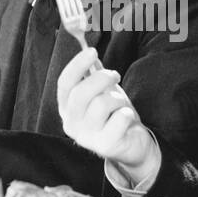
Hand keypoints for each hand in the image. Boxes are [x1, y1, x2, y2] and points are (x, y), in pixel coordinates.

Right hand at [57, 48, 159, 184]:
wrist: (132, 146)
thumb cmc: (114, 116)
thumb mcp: (102, 92)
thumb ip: (93, 74)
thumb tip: (89, 50)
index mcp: (67, 109)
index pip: (64, 84)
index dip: (77, 65)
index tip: (92, 51)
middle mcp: (71, 124)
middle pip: (80, 93)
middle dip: (101, 78)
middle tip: (115, 75)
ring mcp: (87, 138)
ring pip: (101, 104)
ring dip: (117, 98)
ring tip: (121, 104)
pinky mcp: (105, 146)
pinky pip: (119, 118)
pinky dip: (127, 113)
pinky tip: (126, 119)